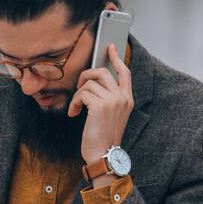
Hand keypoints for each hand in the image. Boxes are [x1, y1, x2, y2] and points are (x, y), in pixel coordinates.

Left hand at [68, 42, 133, 162]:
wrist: (104, 155)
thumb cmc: (104, 138)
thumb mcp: (111, 116)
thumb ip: (108, 99)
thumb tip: (93, 84)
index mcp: (127, 99)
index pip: (124, 72)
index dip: (116, 58)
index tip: (111, 48)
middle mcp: (122, 97)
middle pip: (102, 72)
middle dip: (86, 76)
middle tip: (79, 87)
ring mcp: (113, 100)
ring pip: (89, 83)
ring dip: (77, 95)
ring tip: (76, 108)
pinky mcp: (100, 106)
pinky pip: (82, 93)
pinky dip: (74, 102)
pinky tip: (74, 114)